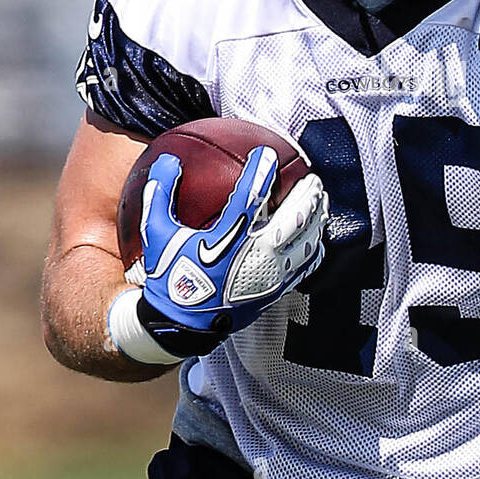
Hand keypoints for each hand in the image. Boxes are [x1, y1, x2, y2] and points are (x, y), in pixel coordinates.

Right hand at [136, 146, 328, 355]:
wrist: (181, 325)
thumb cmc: (171, 278)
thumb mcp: (158, 234)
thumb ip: (162, 194)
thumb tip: (168, 160)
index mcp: (228, 239)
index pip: (251, 196)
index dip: (261, 171)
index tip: (266, 154)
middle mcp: (256, 255)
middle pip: (294, 217)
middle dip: (306, 194)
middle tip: (312, 177)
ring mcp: (270, 274)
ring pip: (306, 240)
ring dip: (316, 217)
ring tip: (321, 201)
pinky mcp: (276, 290)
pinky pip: (305, 265)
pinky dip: (314, 247)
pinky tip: (317, 237)